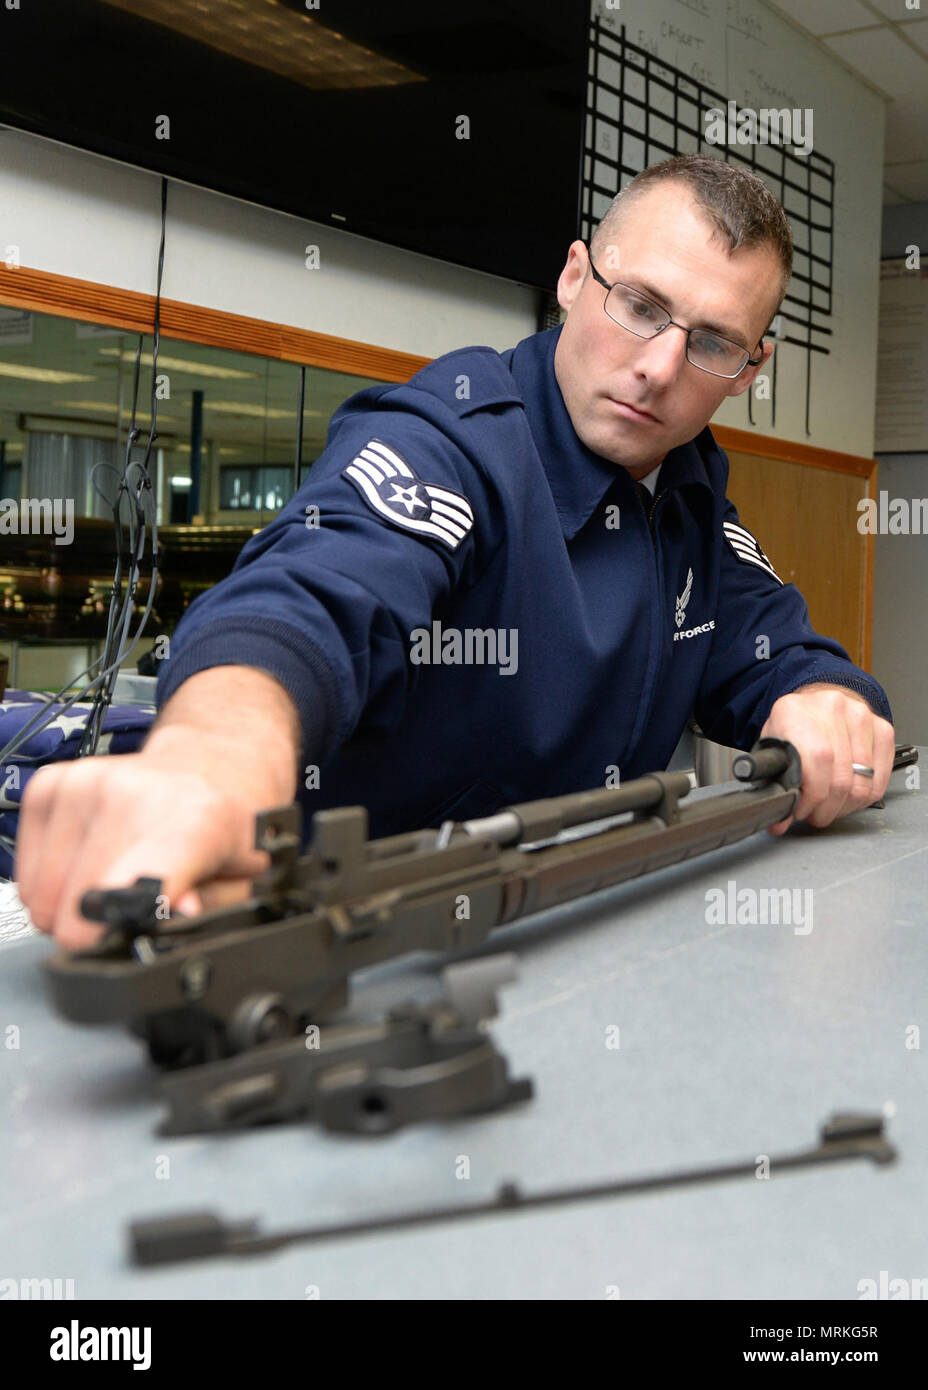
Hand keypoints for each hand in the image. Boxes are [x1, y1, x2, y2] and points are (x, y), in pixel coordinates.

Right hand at [15, 729, 282, 948]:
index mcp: (194, 820)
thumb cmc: (227, 827)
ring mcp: (85, 785)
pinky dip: (53, 879)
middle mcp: (133, 794)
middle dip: (98, 928)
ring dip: (73, 904)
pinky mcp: (50, 784)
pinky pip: (26, 875)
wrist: (209, 765)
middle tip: (137, 903)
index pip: (131, 888)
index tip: (130, 933)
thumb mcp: (245, 881)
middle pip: (74, 914)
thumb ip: (213, 909)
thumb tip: (174, 916)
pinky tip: (94, 856)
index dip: (120, 928)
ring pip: (41, 900)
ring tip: (119, 875)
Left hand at [759, 683, 894, 835]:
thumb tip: (779, 823)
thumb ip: (773, 782)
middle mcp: (831, 708)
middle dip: (825, 808)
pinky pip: (879, 781)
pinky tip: (847, 797)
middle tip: (814, 814)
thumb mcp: (772, 747)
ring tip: (829, 807)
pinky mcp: (882, 729)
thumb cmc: (793, 727)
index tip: (801, 810)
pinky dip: (863, 799)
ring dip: (844, 807)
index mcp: (794, 711)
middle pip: (840, 778)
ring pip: (862, 785)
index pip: (818, 759)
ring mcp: (861, 717)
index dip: (812, 796)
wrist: (816, 703)